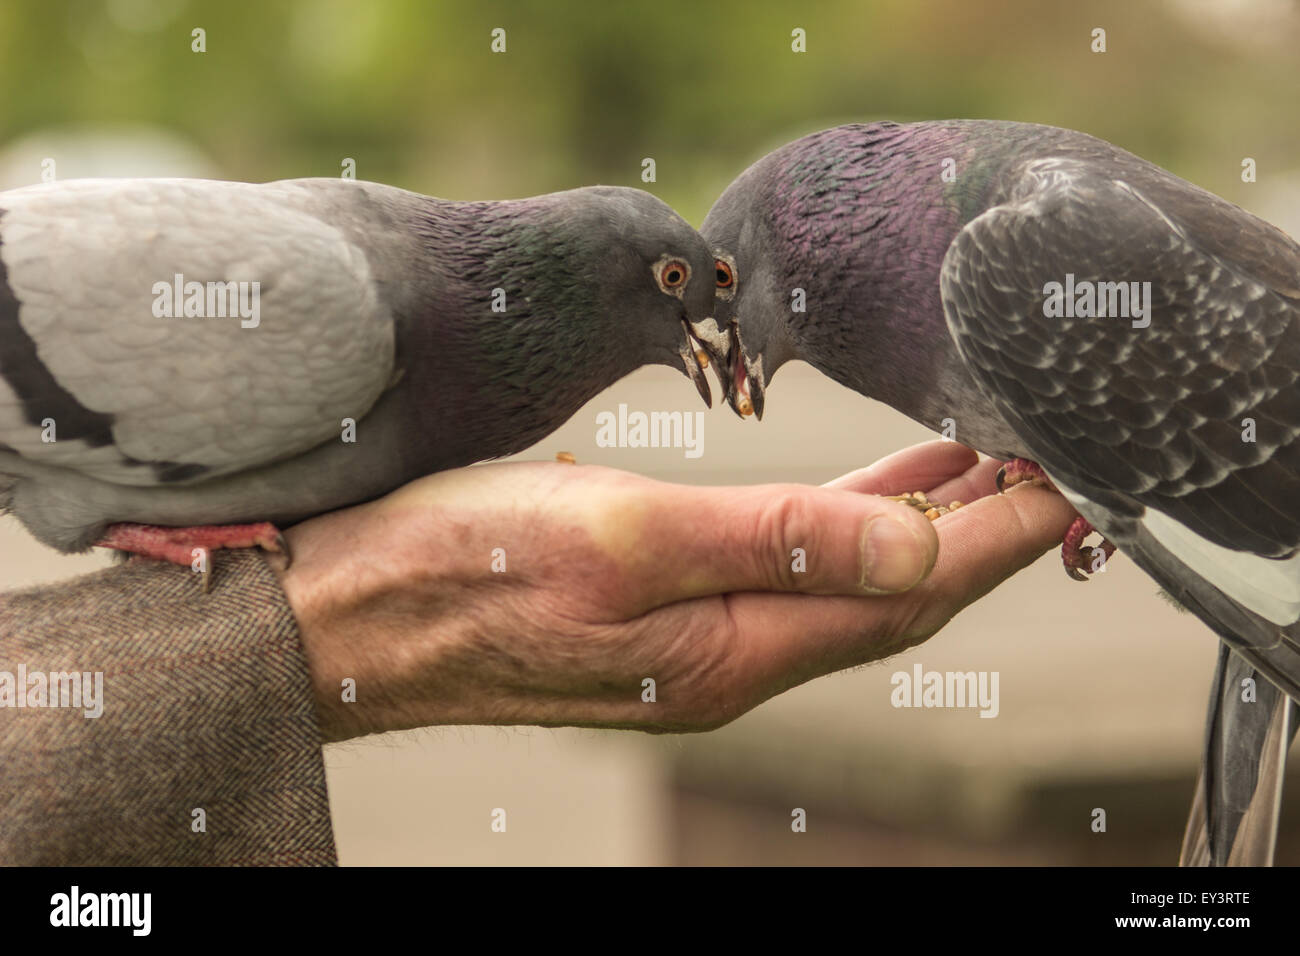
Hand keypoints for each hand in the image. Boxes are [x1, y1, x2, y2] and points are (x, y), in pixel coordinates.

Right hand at [275, 441, 1075, 740]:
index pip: (910, 589)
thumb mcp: (624, 542)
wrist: (359, 616)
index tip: (1077, 479)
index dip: (1002, 535)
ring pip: (849, 578)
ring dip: (924, 523)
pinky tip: (872, 489)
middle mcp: (736, 654)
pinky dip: (851, 524)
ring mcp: (702, 635)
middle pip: (895, 590)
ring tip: (989, 462)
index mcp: (737, 646)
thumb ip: (775, 543)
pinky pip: (794, 568)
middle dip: (986, 527)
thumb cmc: (466, 568)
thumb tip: (918, 545)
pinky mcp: (669, 606)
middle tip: (1054, 459)